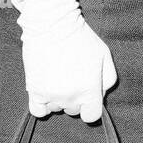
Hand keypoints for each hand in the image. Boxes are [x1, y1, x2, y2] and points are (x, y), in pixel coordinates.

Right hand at [11, 0, 117, 122]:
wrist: (52, 26)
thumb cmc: (81, 38)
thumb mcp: (104, 55)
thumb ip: (108, 79)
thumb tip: (100, 94)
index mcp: (90, 89)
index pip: (92, 116)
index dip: (91, 107)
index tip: (89, 96)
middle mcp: (71, 96)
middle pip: (74, 111)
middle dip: (76, 98)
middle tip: (73, 77)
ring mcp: (51, 96)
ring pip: (57, 109)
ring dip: (59, 98)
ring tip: (59, 76)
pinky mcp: (34, 92)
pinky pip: (39, 111)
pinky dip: (43, 104)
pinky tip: (47, 89)